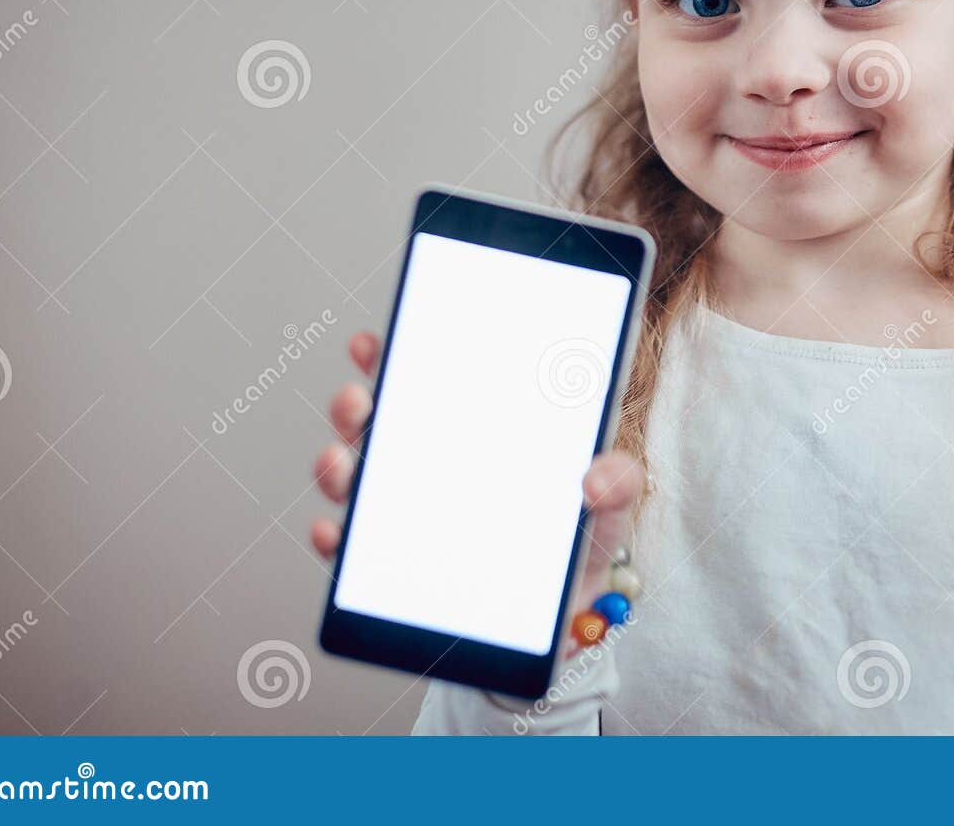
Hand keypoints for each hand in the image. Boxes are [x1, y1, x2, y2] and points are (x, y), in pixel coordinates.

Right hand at [309, 330, 643, 658]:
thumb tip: (593, 479)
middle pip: (375, 425)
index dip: (392, 355)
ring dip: (336, 469)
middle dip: (355, 407)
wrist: (573, 611)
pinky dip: (337, 540)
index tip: (371, 343)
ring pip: (354, 483)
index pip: (426, 381)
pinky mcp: (398, 569)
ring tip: (342, 463)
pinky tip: (335, 534)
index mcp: (476, 430)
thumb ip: (618, 479)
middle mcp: (430, 465)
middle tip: (360, 401)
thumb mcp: (613, 499)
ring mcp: (408, 515)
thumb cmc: (583, 537)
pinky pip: (354, 554)